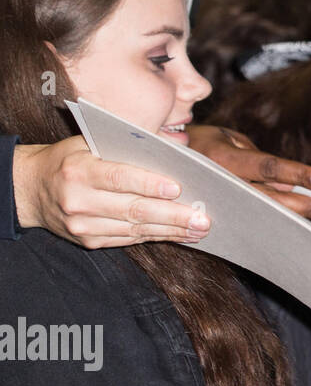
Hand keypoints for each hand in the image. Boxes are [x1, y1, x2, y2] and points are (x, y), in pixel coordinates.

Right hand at [13, 137, 206, 247]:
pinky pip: (129, 240)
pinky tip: (180, 235)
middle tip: (203, 218)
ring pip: (135, 229)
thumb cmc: (71, 159)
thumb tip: (174, 148)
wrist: (32, 189)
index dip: (150, 184)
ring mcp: (83, 226)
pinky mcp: (89, 242)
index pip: (120, 178)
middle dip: (173, 216)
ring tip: (199, 229)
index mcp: (79, 171)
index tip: (178, 188)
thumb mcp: (89, 143)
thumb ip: (127, 145)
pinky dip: (157, 237)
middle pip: (133, 210)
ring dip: (171, 231)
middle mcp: (79, 201)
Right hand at [186, 125, 310, 225]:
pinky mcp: (207, 219)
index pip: (267, 166)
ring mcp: (212, 204)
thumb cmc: (198, 144)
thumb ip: (256, 159)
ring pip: (258, 216)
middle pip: (267, 198)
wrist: (151, 163)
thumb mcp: (225, 139)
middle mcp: (217, 183)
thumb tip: (287, 181)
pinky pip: (244, 227)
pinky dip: (270, 231)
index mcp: (221, 157)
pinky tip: (292, 235)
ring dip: (292, 221)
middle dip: (303, 207)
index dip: (297, 174)